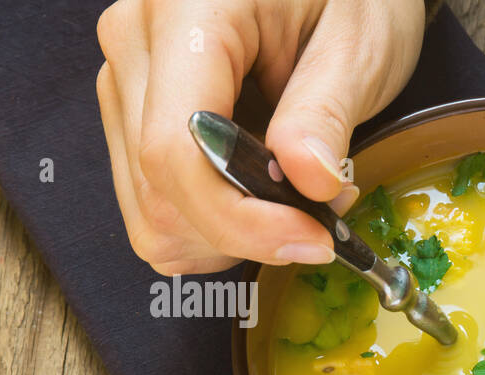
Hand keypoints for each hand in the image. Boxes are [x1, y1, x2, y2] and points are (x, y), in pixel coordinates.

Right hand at [96, 0, 425, 274]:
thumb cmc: (347, 0)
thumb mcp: (357, 48)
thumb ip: (326, 115)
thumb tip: (308, 183)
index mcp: (186, 15)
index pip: (176, 149)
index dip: (240, 219)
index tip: (311, 240)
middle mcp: (136, 46)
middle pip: (160, 190)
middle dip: (247, 231)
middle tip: (323, 219)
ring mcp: (127, 83)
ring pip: (151, 212)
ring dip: (230, 236)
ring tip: (297, 200)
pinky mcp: (134, 115)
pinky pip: (155, 208)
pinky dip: (213, 227)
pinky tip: (261, 199)